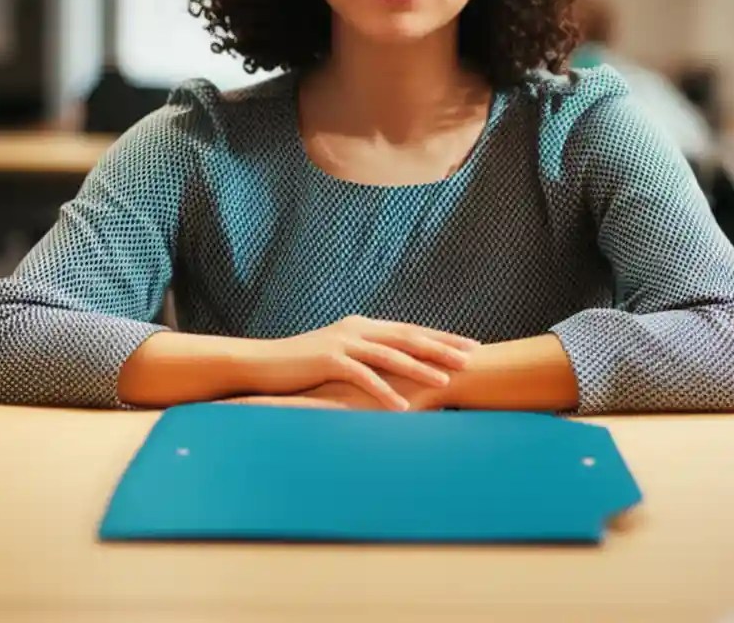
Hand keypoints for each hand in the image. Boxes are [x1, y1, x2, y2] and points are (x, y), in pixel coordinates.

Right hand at [240, 316, 478, 410]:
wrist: (262, 364)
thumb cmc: (301, 366)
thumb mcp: (337, 356)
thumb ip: (364, 357)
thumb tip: (391, 369)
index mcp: (362, 326)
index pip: (409, 330)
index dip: (441, 338)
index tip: (469, 345)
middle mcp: (357, 329)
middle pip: (408, 337)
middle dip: (442, 347)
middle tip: (472, 357)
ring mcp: (343, 342)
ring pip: (391, 355)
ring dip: (421, 369)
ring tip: (446, 381)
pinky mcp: (329, 360)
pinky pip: (364, 377)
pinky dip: (384, 392)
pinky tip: (403, 406)